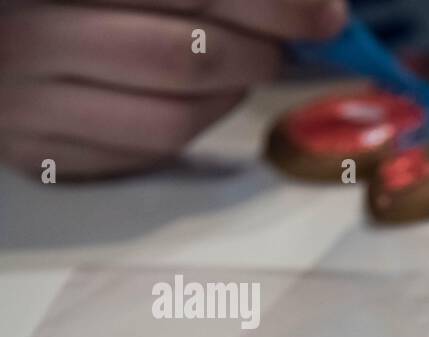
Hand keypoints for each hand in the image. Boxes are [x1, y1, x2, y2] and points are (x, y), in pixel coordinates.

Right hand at [0, 0, 346, 177]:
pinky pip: (143, 156)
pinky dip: (188, 129)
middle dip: (260, 54)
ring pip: (174, 122)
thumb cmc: (79, 1)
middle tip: (281, 46)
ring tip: (237, 68)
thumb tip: (311, 6)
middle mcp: (31, 37)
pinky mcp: (36, 154)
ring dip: (230, 97)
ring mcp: (28, 103)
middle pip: (190, 59)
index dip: (275, 4)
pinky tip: (191, 98)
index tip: (325, 14)